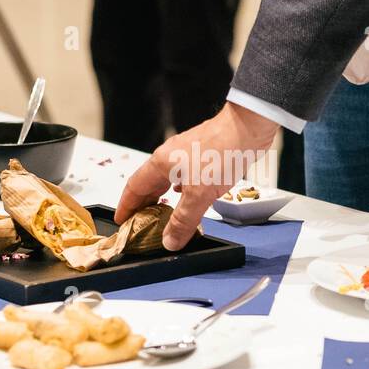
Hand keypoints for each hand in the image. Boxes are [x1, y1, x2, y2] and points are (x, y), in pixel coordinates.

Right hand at [116, 103, 279, 249]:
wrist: (248, 127)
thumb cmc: (222, 153)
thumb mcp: (199, 195)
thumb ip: (183, 221)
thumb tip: (169, 242)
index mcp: (161, 163)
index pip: (134, 187)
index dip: (125, 206)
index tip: (120, 220)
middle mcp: (169, 156)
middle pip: (148, 183)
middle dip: (142, 204)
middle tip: (138, 224)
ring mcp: (186, 154)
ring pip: (166, 179)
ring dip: (161, 198)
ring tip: (160, 215)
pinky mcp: (202, 155)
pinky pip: (183, 176)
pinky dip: (179, 191)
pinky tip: (186, 198)